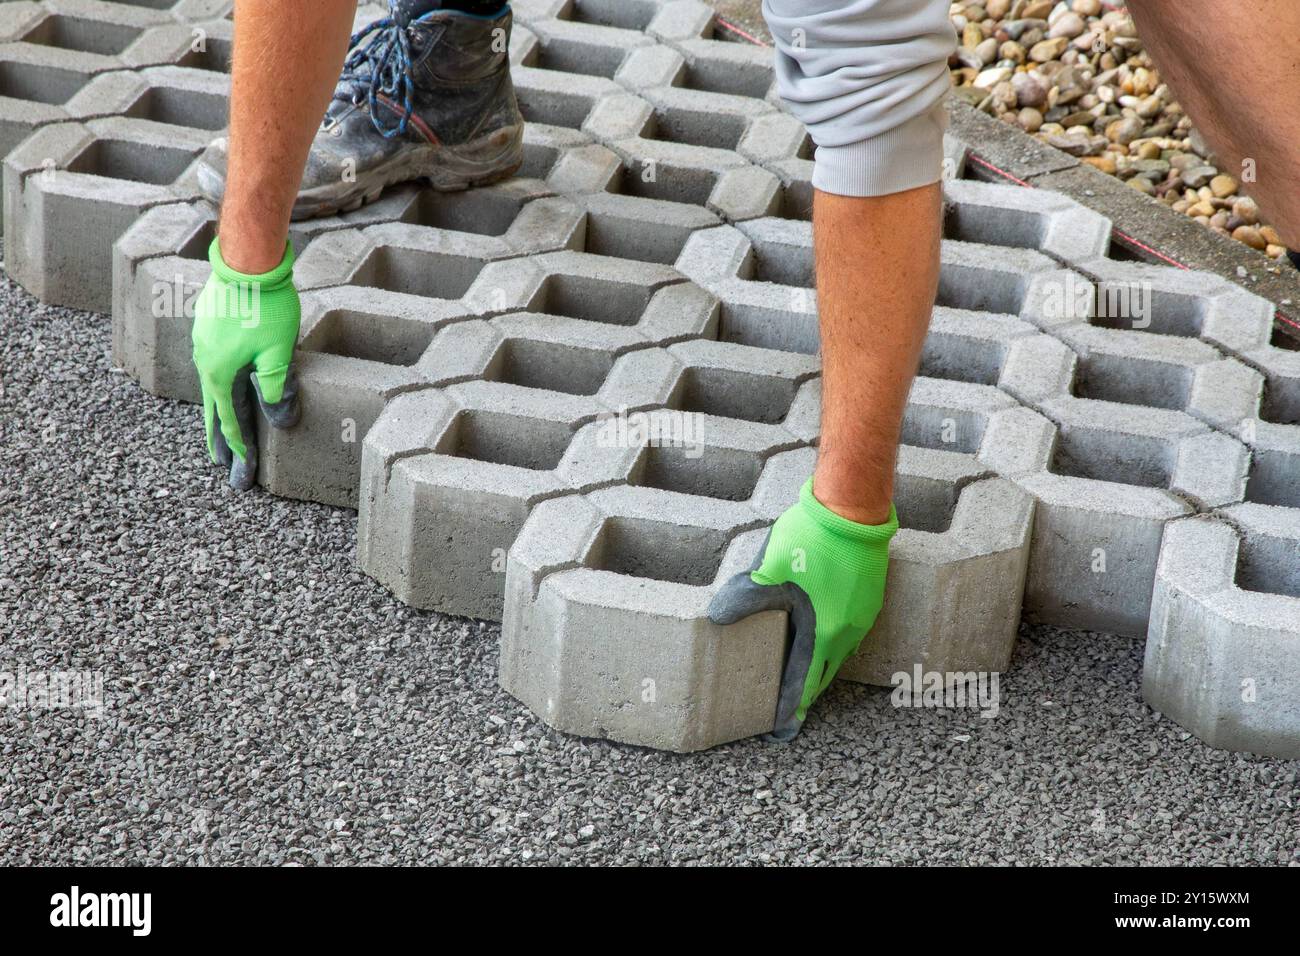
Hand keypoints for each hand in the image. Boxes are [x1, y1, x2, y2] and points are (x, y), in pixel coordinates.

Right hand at [191, 238, 300, 490]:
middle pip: (216, 413)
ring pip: (213, 390)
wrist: (246, 261)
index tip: (244, 477)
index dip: (242, 452)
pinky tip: (225, 389)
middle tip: (225, 470)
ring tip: (221, 437)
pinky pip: (213, 369)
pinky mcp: (209, 329)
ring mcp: (204, 345)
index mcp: (220, 375)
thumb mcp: (278, 354)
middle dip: (224, 443)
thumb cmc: (266, 307)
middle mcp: (205, 363)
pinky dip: (220, 389)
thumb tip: (280, 423)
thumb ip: (278, 390)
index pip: (233, 424)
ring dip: (220, 416)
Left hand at [709, 478, 896, 739]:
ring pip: (838, 655)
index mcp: (821, 631)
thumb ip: (744, 598)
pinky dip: (832, 645)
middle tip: (788, 714)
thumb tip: (717, 618)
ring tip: (801, 678)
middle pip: (823, 675)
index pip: (802, 683)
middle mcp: (846, 631)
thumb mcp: (768, 570)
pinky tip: (821, 637)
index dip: (788, 708)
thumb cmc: (811, 538)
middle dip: (804, 696)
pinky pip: (849, 634)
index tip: (780, 731)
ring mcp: (862, 615)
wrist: (854, 508)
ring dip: (819, 669)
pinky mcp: (869, 598)